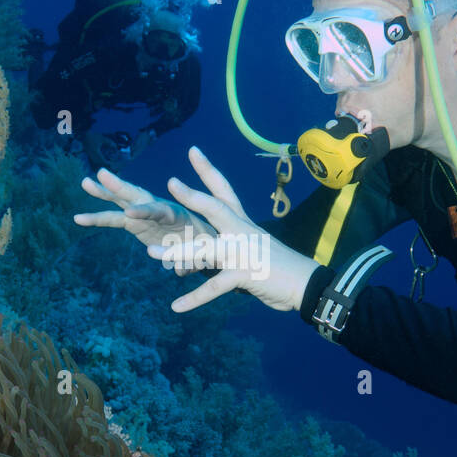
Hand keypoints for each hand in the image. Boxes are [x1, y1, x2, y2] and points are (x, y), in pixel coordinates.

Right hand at [74, 162, 215, 275]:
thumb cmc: (206, 247)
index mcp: (178, 215)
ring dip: (104, 193)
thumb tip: (179, 270)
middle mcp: (159, 209)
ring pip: (122, 201)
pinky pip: (113, 219)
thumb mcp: (202, 256)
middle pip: (138, 196)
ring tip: (85, 182)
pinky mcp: (135, 223)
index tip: (131, 212)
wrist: (203, 241)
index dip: (146, 212)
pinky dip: (97, 218)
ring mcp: (145, 214)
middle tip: (101, 174)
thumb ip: (191, 262)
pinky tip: (78, 219)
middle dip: (120, 186)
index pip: (160, 211)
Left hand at [144, 147, 320, 312]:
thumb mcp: (254, 245)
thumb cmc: (279, 265)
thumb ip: (231, 242)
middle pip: (216, 208)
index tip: (193, 150)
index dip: (208, 170)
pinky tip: (175, 307)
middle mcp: (242, 231)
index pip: (223, 191)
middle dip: (194, 196)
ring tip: (151, 252)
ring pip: (205, 250)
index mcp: (243, 222)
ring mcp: (242, 253)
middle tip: (172, 183)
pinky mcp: (243, 275)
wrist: (305, 284)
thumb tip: (209, 248)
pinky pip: (213, 288)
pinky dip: (193, 298)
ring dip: (177, 252)